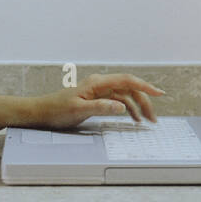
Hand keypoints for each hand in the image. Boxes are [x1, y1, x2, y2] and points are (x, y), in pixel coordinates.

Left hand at [35, 73, 164, 127]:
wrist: (42, 112)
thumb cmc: (57, 110)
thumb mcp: (78, 110)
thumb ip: (101, 107)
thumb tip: (121, 106)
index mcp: (97, 83)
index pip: (127, 81)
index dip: (145, 86)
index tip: (159, 93)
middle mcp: (100, 84)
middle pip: (129, 89)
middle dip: (144, 101)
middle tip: (153, 119)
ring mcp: (100, 91)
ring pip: (125, 96)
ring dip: (137, 107)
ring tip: (146, 121)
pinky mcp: (97, 98)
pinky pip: (118, 101)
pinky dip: (128, 109)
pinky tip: (133, 118)